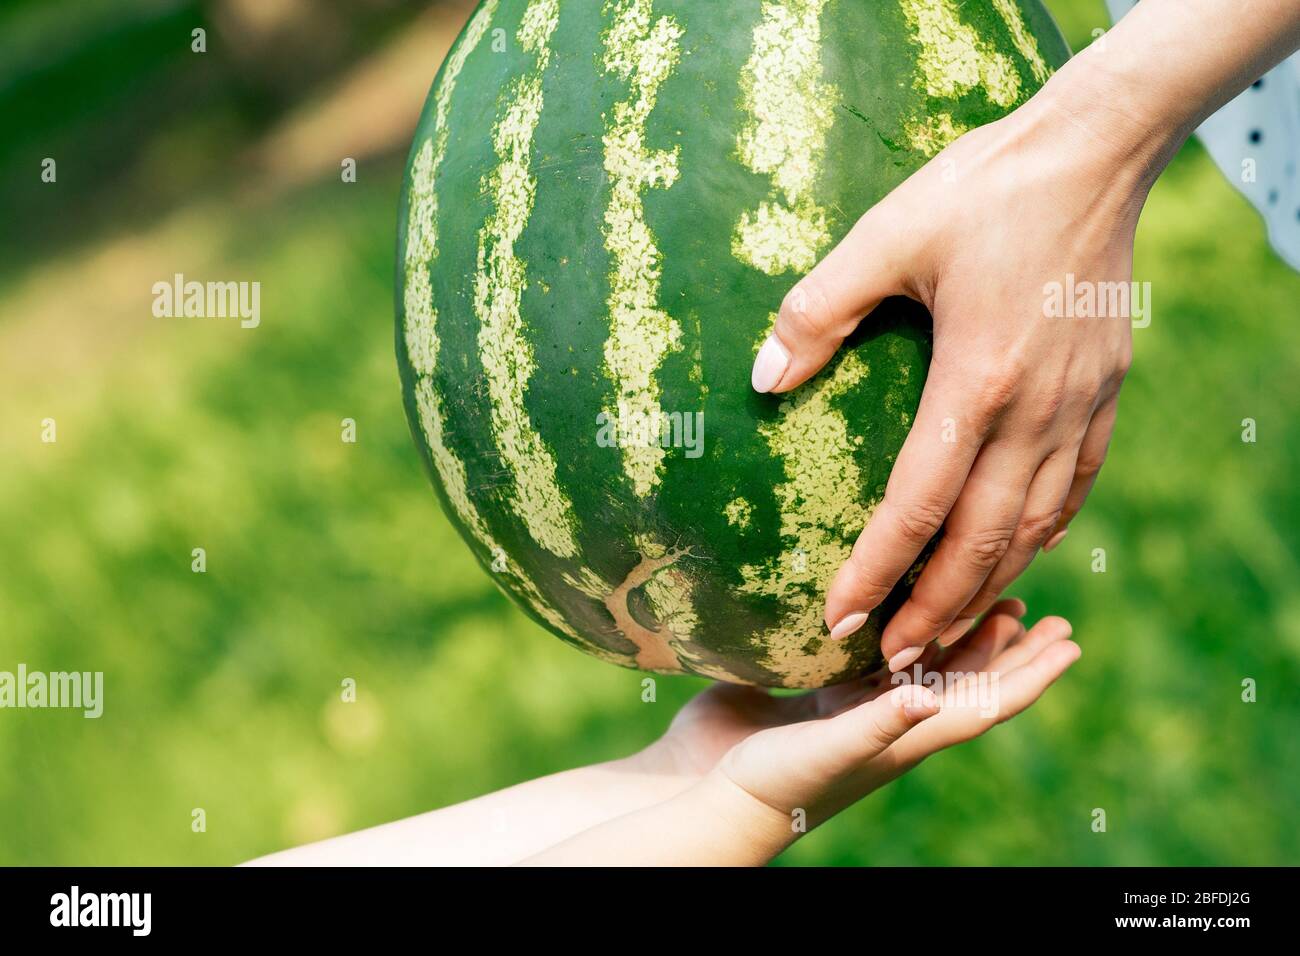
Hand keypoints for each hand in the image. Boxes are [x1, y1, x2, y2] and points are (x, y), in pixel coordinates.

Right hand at [630, 601, 1079, 851]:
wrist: (708, 793)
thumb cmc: (773, 784)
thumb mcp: (826, 751)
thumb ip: (874, 725)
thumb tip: (928, 698)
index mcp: (905, 737)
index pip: (984, 704)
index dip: (1029, 675)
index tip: (1070, 644)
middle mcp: (890, 720)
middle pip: (967, 682)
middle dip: (1010, 650)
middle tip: (1050, 615)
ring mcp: (854, 705)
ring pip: (926, 664)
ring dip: (964, 638)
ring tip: (997, 604)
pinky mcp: (818, 689)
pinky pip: (872, 655)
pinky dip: (899, 631)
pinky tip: (903, 607)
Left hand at [750, 72, 1147, 670]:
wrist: (1093, 152)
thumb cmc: (982, 188)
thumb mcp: (886, 235)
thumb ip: (818, 310)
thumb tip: (763, 379)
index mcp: (977, 382)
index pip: (916, 509)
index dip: (873, 574)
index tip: (835, 621)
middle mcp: (1036, 412)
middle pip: (982, 544)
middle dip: (932, 613)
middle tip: (888, 662)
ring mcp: (1079, 408)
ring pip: (1034, 529)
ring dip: (987, 589)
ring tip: (944, 633)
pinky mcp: (1105, 394)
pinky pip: (1074, 489)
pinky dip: (1040, 535)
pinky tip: (1014, 556)